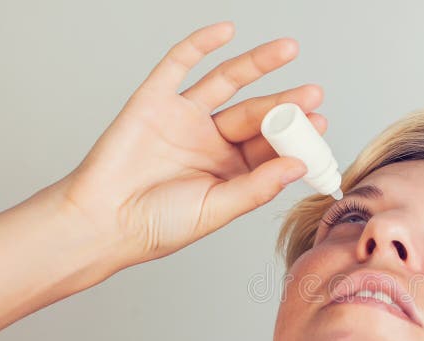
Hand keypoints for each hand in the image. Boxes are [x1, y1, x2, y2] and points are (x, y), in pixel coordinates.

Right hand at [55, 21, 325, 269]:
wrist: (102, 222)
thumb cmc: (157, 225)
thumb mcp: (215, 209)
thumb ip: (256, 187)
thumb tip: (299, 166)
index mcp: (231, 171)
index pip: (270, 147)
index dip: (295, 136)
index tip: (320, 124)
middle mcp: (212, 142)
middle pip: (255, 115)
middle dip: (285, 103)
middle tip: (313, 93)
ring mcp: (185, 118)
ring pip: (227, 83)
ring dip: (257, 64)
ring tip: (289, 49)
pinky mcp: (155, 100)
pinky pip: (179, 65)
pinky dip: (201, 46)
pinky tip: (227, 32)